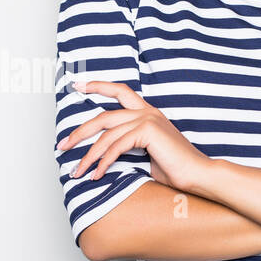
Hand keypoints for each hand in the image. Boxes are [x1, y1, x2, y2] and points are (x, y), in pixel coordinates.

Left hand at [56, 80, 208, 191]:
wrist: (198, 176)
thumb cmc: (176, 169)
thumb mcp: (147, 154)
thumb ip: (128, 145)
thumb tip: (105, 153)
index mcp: (147, 113)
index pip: (119, 91)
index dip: (98, 86)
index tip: (77, 85)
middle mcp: (147, 112)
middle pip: (103, 116)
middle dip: (79, 132)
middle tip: (62, 146)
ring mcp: (148, 119)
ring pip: (106, 135)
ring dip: (88, 156)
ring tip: (76, 172)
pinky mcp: (148, 131)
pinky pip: (117, 146)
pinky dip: (104, 162)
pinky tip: (97, 175)